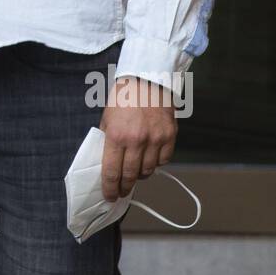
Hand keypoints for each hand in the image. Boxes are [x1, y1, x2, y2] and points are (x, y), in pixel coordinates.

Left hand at [99, 76, 177, 200]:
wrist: (148, 78)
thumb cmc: (124, 96)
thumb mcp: (107, 117)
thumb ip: (107, 139)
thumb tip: (106, 162)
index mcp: (116, 135)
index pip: (112, 172)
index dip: (110, 188)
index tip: (109, 196)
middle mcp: (136, 140)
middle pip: (130, 176)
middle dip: (124, 187)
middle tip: (122, 192)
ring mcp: (155, 139)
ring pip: (148, 170)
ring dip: (140, 174)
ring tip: (135, 172)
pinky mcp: (169, 136)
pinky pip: (163, 160)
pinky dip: (156, 163)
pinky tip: (150, 158)